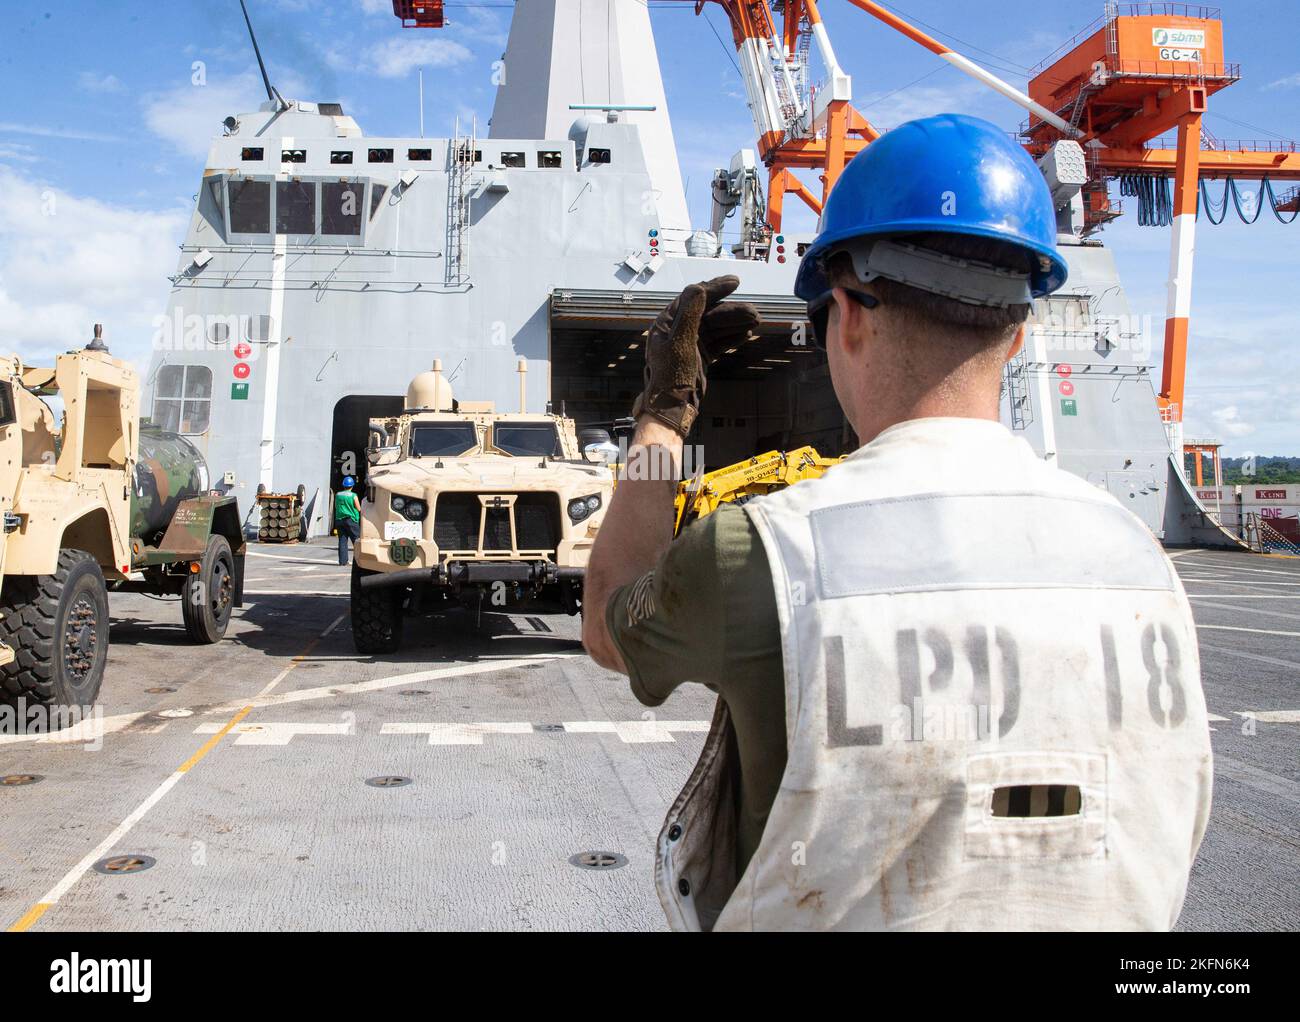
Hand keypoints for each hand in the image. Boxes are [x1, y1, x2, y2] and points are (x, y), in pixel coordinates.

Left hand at [631, 275, 759, 436]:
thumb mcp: (679, 342)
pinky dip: (732, 337)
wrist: (672, 408)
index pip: (694, 297)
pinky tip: (746, 334)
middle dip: (733, 311)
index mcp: (667, 322)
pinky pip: (719, 341)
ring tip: (756, 321)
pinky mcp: (700, 355)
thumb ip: (689, 314)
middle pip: (709, 312)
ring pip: (717, 327)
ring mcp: (690, 342)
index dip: (715, 288)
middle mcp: (678, 329)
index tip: (735, 282)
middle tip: (755, 312)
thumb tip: (699, 287)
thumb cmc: (670, 376)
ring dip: (736, 323)